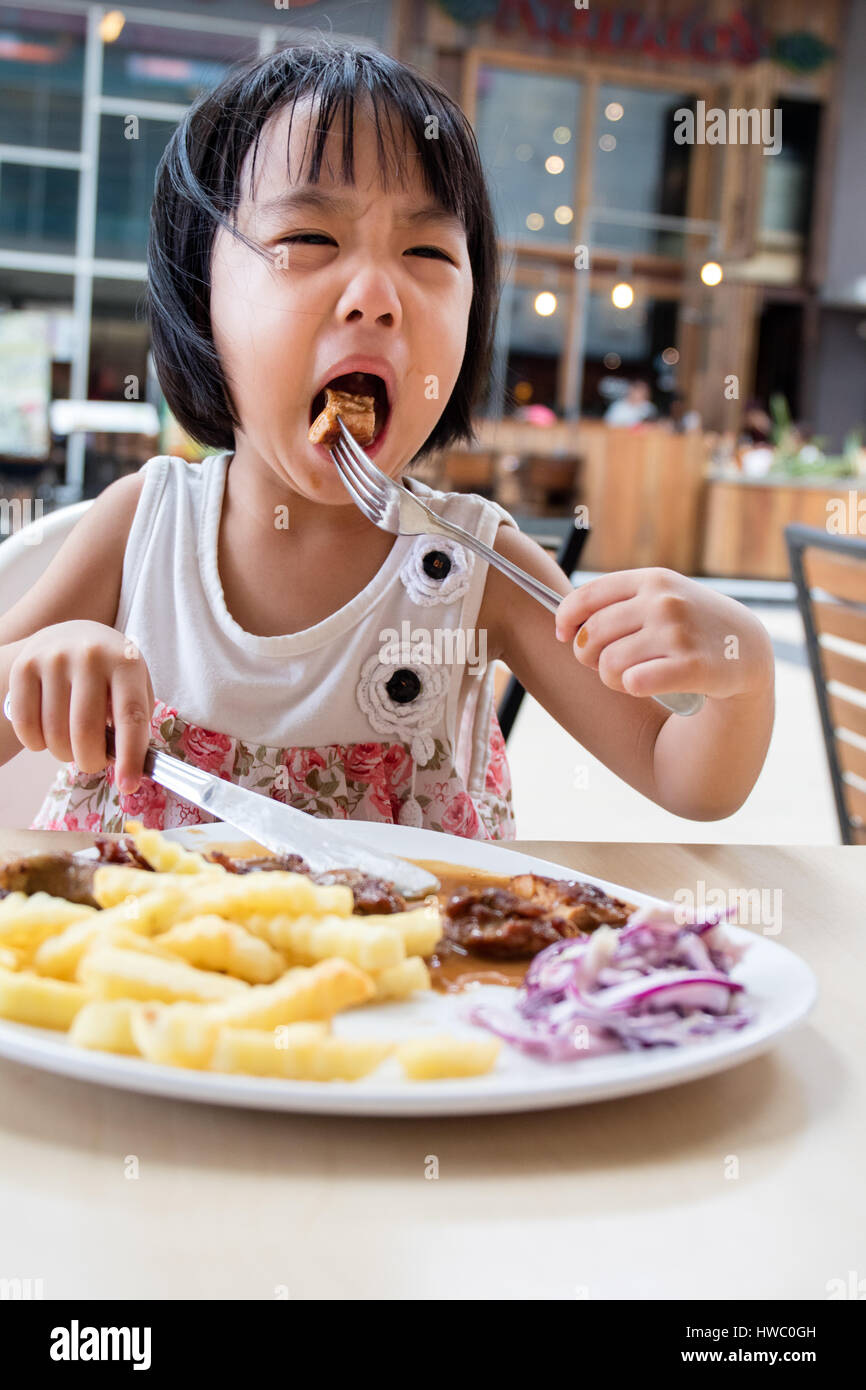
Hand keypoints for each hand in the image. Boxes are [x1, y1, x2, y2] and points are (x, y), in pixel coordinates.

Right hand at [6, 621, 154, 793]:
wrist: (71, 633)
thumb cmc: (110, 672)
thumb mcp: (134, 685)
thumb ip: (135, 723)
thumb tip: (129, 773)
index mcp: (125, 663)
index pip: (130, 718)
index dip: (129, 757)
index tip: (127, 785)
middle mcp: (90, 656)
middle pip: (86, 732)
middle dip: (90, 761)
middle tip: (93, 761)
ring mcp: (54, 659)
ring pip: (54, 734)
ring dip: (63, 754)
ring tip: (71, 743)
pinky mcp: (24, 667)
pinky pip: (26, 725)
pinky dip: (36, 743)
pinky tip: (47, 734)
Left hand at [554, 568, 772, 702]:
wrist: (747, 649)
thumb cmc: (693, 625)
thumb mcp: (663, 597)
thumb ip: (619, 602)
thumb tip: (565, 622)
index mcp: (652, 581)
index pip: (587, 596)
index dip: (565, 618)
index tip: (562, 635)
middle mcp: (663, 602)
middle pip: (592, 635)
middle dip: (588, 655)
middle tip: (603, 664)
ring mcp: (678, 632)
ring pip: (608, 664)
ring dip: (611, 678)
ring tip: (629, 677)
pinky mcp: (692, 665)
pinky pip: (634, 682)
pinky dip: (632, 687)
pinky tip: (644, 685)